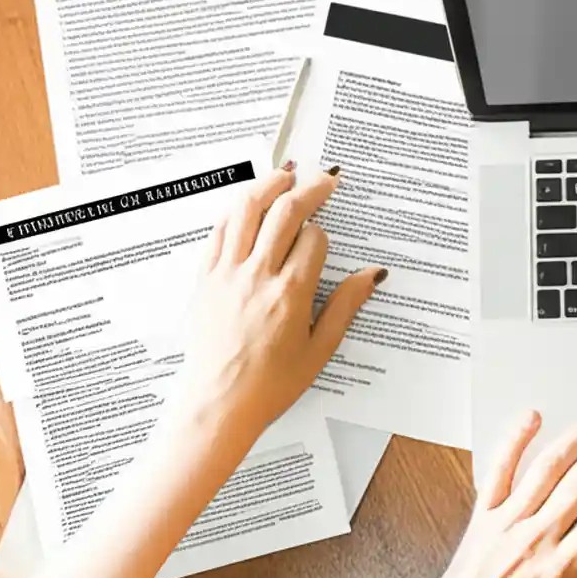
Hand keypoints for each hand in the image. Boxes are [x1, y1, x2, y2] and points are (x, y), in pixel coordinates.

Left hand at [176, 163, 384, 447]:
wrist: (218, 403)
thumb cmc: (269, 385)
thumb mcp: (320, 350)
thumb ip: (345, 306)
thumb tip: (372, 275)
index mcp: (290, 295)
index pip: (314, 240)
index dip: (324, 234)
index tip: (325, 239)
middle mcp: (257, 277)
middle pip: (284, 212)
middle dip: (309, 190)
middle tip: (324, 179)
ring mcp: (226, 274)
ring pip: (246, 210)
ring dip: (268, 185)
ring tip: (285, 174)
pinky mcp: (205, 278)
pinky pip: (219, 230)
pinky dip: (235, 210)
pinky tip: (247, 204)